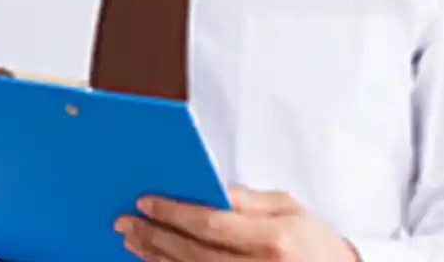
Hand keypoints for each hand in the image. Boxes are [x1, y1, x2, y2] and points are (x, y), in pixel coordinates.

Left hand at [115, 186, 359, 260]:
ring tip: (133, 241)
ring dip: (156, 259)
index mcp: (273, 239)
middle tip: (127, 222)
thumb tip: (212, 189)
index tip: (147, 202)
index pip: (211, 224)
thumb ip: (249, 200)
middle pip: (192, 254)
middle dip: (155, 236)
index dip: (174, 213)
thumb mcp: (290, 208)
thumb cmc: (316, 243)